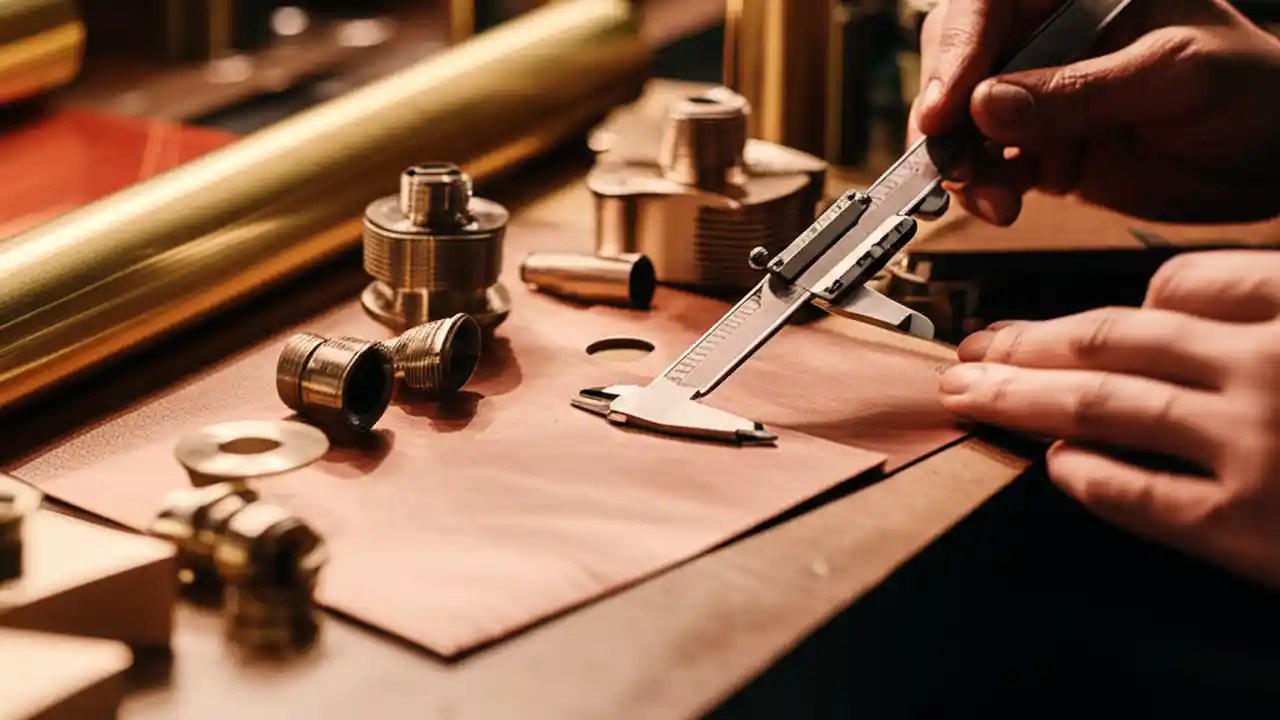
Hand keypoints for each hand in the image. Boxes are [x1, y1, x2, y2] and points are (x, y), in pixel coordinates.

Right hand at [909, 0, 1279, 224]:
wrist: (1267, 159)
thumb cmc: (1247, 89)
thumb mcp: (1175, 76)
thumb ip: (1081, 90)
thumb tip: (987, 106)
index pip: (990, 3)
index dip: (957, 50)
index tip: (944, 108)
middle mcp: (1047, 34)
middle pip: (957, 59)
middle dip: (946, 114)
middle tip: (954, 159)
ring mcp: (1037, 91)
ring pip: (961, 118)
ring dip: (962, 162)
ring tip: (991, 198)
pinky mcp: (1037, 143)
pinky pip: (985, 162)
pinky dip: (982, 187)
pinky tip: (1004, 205)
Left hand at [937, 250, 1279, 588]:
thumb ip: (1269, 312)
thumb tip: (1177, 316)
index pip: (1181, 283)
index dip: (1109, 302)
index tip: (1062, 322)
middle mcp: (1264, 370)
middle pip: (1112, 341)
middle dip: (1025, 345)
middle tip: (972, 350)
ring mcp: (1252, 447)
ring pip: (1103, 405)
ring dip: (1019, 396)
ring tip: (969, 394)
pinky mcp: (1244, 529)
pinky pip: (1137, 494)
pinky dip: (1084, 474)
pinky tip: (1052, 463)